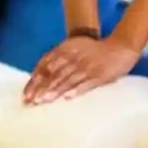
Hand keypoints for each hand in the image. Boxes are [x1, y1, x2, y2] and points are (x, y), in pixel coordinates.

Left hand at [23, 36, 140, 104]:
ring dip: (56, 90)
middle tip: (32, 101)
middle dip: (42, 88)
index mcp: (67, 50)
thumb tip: (41, 73)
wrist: (121, 46)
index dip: (36, 80)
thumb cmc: (96, 50)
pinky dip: (77, 90)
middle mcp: (75, 57)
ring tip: (44, 100)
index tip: (26, 93)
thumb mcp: (75, 48)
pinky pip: (87, 83)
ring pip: (68, 79)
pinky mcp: (100, 75)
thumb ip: (60, 58)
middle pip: (55, 74)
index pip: (46, 65)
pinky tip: (68, 97)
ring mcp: (88, 67)